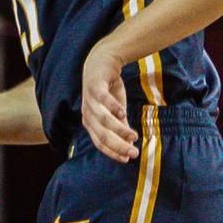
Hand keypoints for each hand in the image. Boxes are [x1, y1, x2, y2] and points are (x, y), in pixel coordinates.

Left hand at [80, 42, 138, 162]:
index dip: (112, 152)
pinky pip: (103, 99)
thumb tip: (130, 144)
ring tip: (134, 136)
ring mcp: (90, 100)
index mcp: (91, 122)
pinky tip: (123, 114)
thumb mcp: (116, 110)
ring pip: (102, 119)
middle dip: (118, 145)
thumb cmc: (109, 89)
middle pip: (102, 134)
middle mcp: (88, 113)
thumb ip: (120, 125)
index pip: (100, 142)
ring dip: (118, 129)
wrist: (101, 62)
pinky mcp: (95, 86)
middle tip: (134, 153)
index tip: (127, 159)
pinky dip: (112, 107)